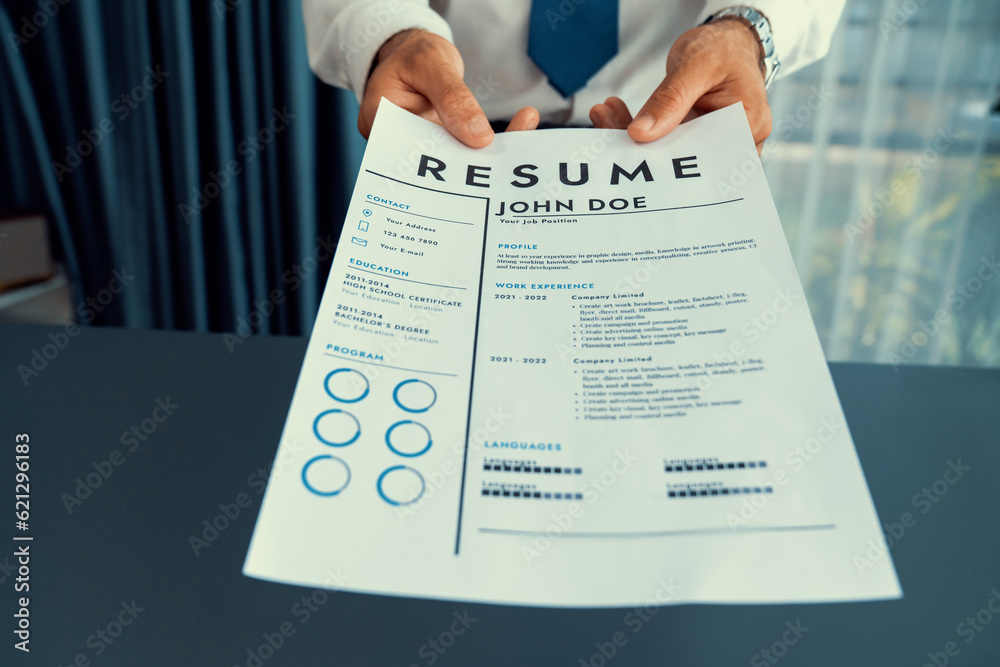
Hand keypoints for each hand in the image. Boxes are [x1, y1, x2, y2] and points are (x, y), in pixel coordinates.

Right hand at [359, 30, 538, 146]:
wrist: (419, 55)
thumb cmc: (415, 54)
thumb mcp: (431, 64)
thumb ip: (452, 98)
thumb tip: (479, 137)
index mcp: (379, 124)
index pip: (408, 153)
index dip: (441, 163)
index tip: (476, 158)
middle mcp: (398, 144)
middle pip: (433, 164)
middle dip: (470, 165)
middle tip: (506, 163)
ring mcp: (420, 149)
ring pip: (455, 161)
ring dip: (488, 155)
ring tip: (521, 139)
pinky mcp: (441, 148)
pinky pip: (467, 151)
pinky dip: (494, 142)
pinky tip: (523, 123)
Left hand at [590, 20, 771, 152]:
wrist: (726, 41)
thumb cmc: (722, 47)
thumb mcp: (696, 65)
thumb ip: (670, 100)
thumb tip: (639, 134)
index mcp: (747, 127)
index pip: (704, 157)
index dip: (666, 161)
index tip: (629, 150)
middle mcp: (733, 143)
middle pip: (683, 160)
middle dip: (641, 148)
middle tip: (605, 126)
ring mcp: (712, 143)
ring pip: (669, 153)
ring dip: (633, 137)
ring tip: (604, 114)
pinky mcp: (694, 139)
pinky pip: (665, 142)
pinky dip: (639, 130)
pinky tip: (614, 113)